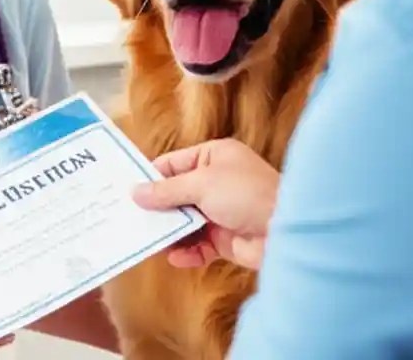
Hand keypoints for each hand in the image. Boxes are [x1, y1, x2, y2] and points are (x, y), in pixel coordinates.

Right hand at [131, 139, 278, 269]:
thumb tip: (136, 193)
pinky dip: (187, 251)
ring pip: (185, 221)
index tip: (127, 190)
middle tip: (130, 218)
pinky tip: (176, 256)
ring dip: (170, 231)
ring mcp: (221, 210)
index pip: (174, 164)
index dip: (151, 177)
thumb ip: (167, 191)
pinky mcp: (226, 238)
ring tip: (150, 240)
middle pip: (176, 194)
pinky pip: (199, 244)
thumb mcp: (201, 184)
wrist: (286, 230)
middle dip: (158, 208)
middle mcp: (217, 181)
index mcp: (214, 156)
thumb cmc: (248, 194)